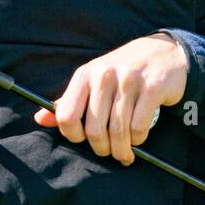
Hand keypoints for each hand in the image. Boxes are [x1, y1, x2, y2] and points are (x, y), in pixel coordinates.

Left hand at [34, 33, 188, 165]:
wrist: (165, 51)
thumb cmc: (123, 70)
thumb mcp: (93, 80)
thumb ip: (69, 101)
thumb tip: (40, 119)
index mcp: (85, 75)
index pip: (66, 116)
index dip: (73, 135)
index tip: (83, 139)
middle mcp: (104, 75)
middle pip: (94, 130)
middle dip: (102, 149)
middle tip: (109, 152)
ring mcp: (129, 81)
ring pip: (119, 131)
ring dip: (122, 149)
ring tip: (124, 153)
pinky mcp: (152, 88)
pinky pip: (139, 127)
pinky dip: (139, 139)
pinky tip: (139, 137)